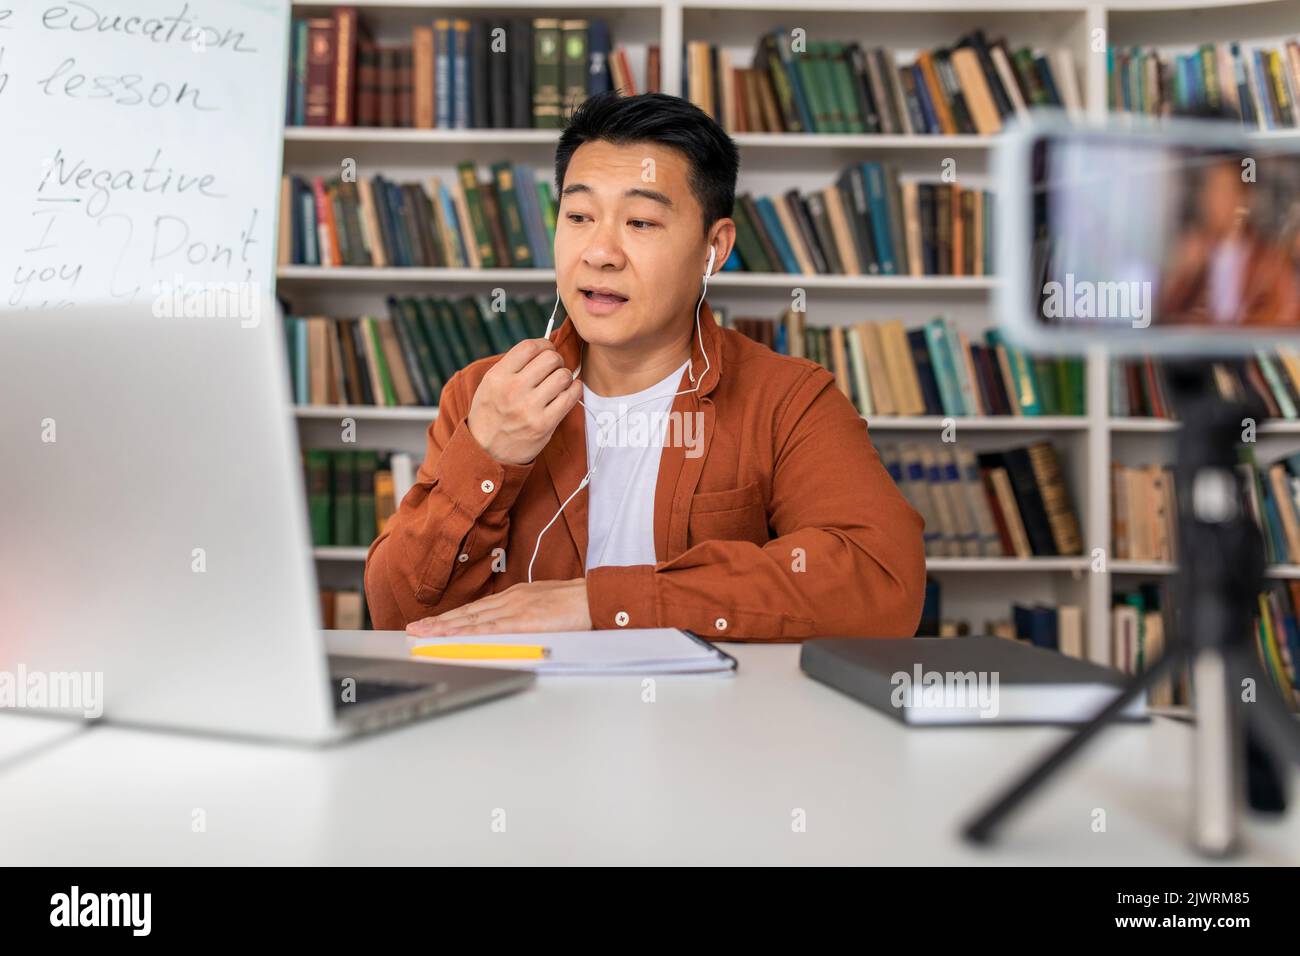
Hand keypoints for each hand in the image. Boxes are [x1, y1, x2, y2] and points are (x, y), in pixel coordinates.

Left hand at [406, 579, 592, 635]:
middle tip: (414, 628)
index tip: (432, 622)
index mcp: (515, 596)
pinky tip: (453, 637)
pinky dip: (468, 633)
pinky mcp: (523, 621)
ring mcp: (515, 609)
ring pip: (473, 619)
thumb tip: (510, 627)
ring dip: (445, 627)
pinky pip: (490, 629)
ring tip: (423, 633)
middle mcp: (510, 599)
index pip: (476, 609)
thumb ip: (526, 614)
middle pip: (468, 613)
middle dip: (439, 621)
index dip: (452, 617)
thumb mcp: (545, 605)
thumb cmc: (576, 603)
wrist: (594, 597)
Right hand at [467, 338, 582, 464]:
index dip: (544, 344)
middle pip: (550, 358)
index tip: (547, 350)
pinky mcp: (544, 424)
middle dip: (557, 360)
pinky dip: (574, 390)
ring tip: (558, 384)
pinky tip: (568, 391)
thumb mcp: (490, 385)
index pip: (530, 346)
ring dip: (565, 377)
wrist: (486, 452)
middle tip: (554, 369)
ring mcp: (529, 408)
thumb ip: (512, 366)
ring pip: (563, 376)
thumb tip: (544, 348)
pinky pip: (570, 397)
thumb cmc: (491, 414)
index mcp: (497, 376)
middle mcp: (513, 389)